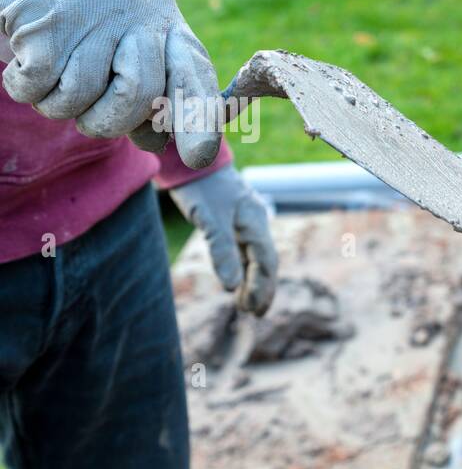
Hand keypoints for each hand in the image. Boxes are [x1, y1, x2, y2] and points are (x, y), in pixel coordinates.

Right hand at [0, 0, 221, 167]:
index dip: (199, 120)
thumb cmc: (78, 5)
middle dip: (106, 121)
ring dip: (57, 103)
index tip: (199, 157)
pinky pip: (38, 88)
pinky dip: (24, 87)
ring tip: (51, 70)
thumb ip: (146, 86)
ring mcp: (92, 13)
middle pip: (138, 99)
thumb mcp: (124, 36)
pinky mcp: (44, 21)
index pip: (192, 75)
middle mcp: (137, 12)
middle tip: (86, 110)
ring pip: (81, 100)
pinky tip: (23, 61)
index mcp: (164, 19)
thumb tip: (156, 143)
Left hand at [170, 166, 277, 314]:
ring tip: (246, 303)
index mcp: (255, 223)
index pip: (265, 262)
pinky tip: (236, 279)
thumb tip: (230, 286)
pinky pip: (243, 248)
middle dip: (262, 288)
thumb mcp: (209, 219)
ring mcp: (245, 220)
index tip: (253, 309)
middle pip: (265, 261)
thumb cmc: (201, 185)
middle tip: (255, 313)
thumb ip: (221, 252)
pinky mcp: (232, 218)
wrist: (189, 155)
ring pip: (255, 256)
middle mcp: (255, 223)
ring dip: (252, 280)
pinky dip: (242, 267)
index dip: (261, 287)